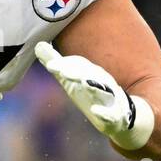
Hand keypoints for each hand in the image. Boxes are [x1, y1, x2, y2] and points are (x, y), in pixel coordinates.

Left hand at [34, 41, 153, 148]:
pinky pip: (112, 114)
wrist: (122, 116)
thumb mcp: (72, 79)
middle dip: (77, 72)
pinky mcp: (116, 116)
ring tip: (84, 83)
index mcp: (90, 74)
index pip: (78, 66)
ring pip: (104, 90)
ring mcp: (111, 98)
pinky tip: (96, 112)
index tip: (50, 66)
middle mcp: (101, 83)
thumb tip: (38, 45)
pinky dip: (105, 113)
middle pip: (90, 74)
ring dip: (94, 86)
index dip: (65, 65)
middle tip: (62, 72)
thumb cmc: (91, 93)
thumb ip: (56, 63)